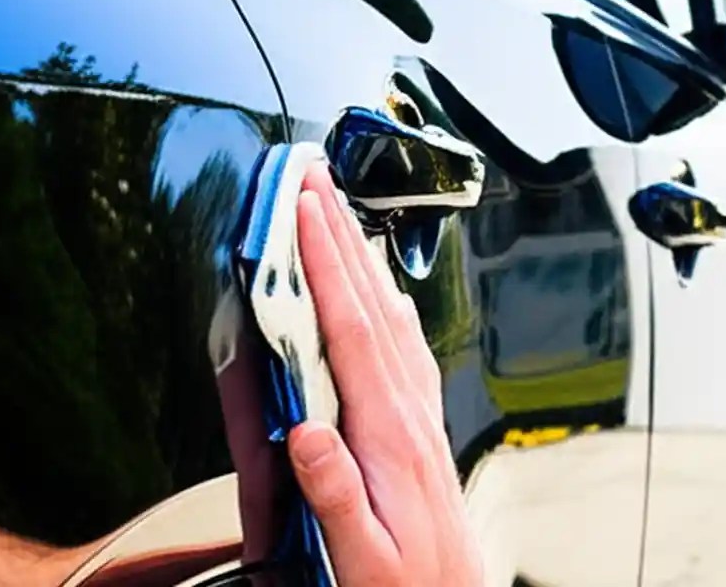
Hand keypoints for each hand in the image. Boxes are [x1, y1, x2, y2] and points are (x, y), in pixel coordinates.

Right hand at [289, 164, 482, 585]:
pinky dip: (383, 297)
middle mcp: (409, 410)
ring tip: (337, 213)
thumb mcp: (362, 554)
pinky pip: (403, 340)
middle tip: (315, 180)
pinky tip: (377, 288)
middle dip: (340, 234)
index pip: (351, 328)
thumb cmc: (405, 583)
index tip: (305, 211)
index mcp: (389, 433)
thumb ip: (335, 492)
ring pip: (389, 313)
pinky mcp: (420, 422)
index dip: (325, 264)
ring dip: (360, 257)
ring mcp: (419, 411)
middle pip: (371, 302)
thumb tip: (308, 433)